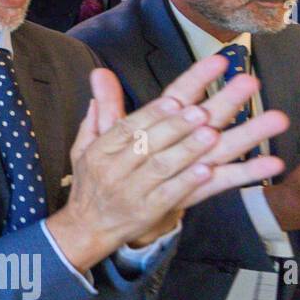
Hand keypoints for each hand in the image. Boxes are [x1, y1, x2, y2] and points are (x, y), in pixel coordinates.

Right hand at [50, 55, 287, 268]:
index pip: (127, 126)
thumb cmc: (93, 180)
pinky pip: (169, 195)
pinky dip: (188, 182)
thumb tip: (100, 72)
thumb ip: (103, 109)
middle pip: (147, 144)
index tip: (177, 99)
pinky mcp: (147, 212)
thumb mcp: (88, 144)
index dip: (153, 113)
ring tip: (211, 134)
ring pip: (161, 168)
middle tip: (203, 110)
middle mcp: (113, 169)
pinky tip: (208, 170)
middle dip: (176, 126)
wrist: (87, 227)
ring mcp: (131, 192)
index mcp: (101, 149)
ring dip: (187, 150)